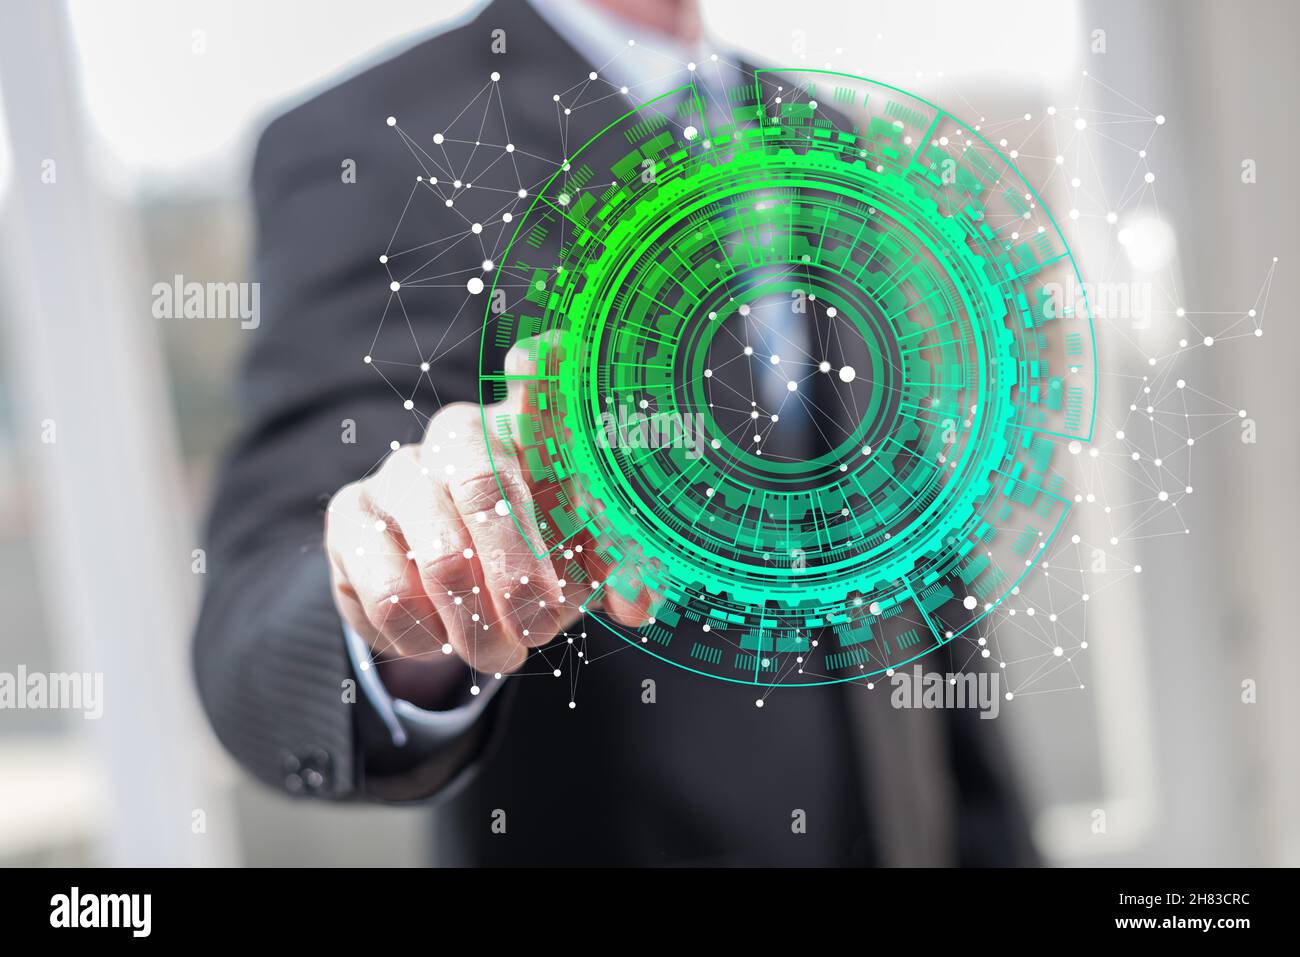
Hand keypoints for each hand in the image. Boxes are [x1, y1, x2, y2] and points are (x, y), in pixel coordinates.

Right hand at [325, 338, 652, 693]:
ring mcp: (401, 468)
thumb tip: (636, 603)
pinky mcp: (350, 514)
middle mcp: (462, 432)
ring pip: (439, 554)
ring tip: (499, 654)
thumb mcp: (585, 562)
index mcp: (531, 426)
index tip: (557, 357)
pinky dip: (425, 636)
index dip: (547, 370)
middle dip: (518, 572)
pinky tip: (441, 640)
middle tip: (537, 627)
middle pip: (486, 485)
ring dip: (476, 623)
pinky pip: (388, 592)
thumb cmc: (536, 558)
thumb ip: (618, 574)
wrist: (448, 596)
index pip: (541, 377)